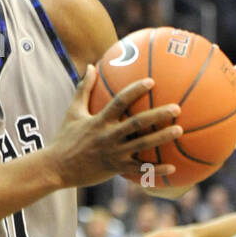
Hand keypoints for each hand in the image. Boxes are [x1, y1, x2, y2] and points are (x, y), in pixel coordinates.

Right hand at [47, 65, 180, 189]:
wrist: (56, 168)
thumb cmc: (65, 139)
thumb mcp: (73, 112)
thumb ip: (84, 89)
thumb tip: (91, 66)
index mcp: (99, 120)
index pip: (120, 102)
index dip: (136, 90)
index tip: (151, 81)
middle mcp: (108, 136)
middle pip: (137, 123)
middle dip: (157, 115)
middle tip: (176, 108)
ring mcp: (113, 154)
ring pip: (142, 145)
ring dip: (161, 138)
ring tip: (179, 130)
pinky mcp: (115, 169)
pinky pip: (139, 170)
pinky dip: (156, 170)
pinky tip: (173, 168)